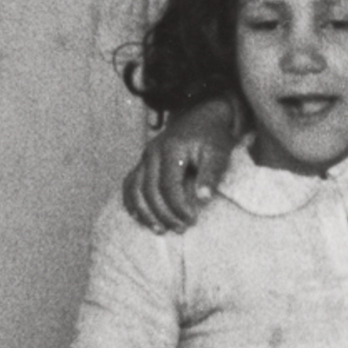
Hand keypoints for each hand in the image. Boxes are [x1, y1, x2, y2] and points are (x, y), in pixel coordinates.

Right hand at [121, 97, 240, 231]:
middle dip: (163, 213)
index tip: (192, 220)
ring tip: (160, 230)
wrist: (200, 117)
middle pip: (149, 189)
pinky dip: (131, 202)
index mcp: (171, 149)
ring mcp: (144, 157)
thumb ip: (210, 174)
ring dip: (145, 212)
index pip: (168, 185)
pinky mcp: (142, 162)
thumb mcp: (217, 153)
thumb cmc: (211, 138)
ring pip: (135, 189)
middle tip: (180, 229)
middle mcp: (152, 152)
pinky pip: (129, 184)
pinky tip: (139, 217)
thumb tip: (204, 198)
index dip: (178, 206)